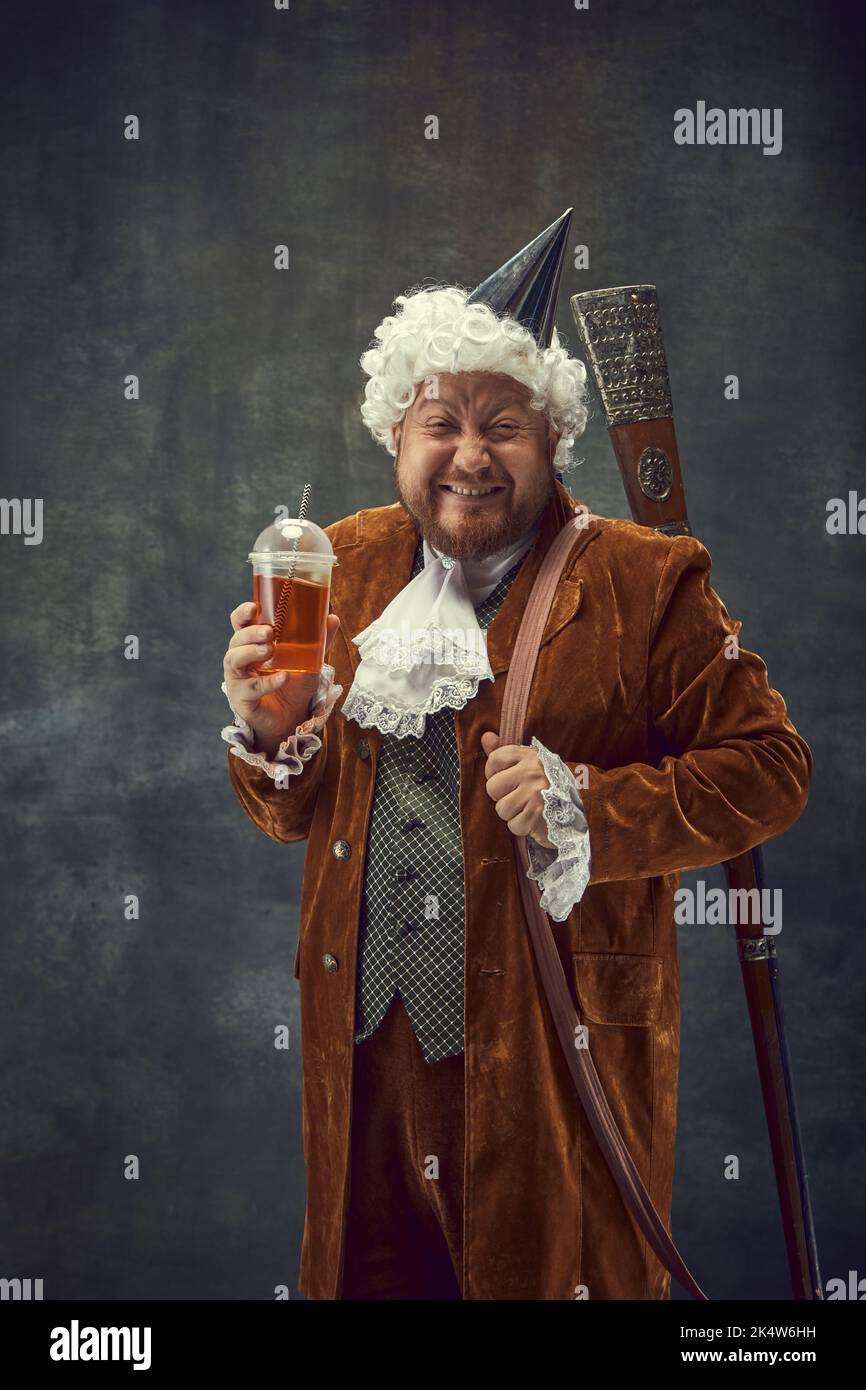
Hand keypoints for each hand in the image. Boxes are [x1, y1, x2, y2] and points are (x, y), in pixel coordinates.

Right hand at [223, 604, 340, 755]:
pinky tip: (283, 677)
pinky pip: (251, 688)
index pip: (240, 623)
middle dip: (250, 632)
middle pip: (236, 638)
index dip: (243, 613)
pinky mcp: (243, 698)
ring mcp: (238, 678)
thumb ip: (318, 640)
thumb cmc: (293, 684)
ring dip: (250, 651)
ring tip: (269, 650)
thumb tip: (332, 617)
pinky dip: (268, 682)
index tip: (254, 607)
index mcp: (252, 644)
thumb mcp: (308, 660)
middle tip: (269, 632)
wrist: (291, 717)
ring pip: (233, 659)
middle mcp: (241, 658)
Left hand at [480, 730, 553, 847]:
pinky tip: (533, 819)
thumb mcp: (528, 762)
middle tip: (518, 796)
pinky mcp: (538, 815)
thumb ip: (503, 751)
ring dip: (512, 813)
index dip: (494, 772)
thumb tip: (485, 736)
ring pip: (501, 809)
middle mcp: (532, 772)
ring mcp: (535, 793)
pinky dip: (522, 826)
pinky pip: (514, 825)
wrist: (582, 806)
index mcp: (529, 755)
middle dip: (502, 796)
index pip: (494, 759)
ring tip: (527, 808)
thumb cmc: (546, 784)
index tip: (508, 778)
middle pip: (492, 787)